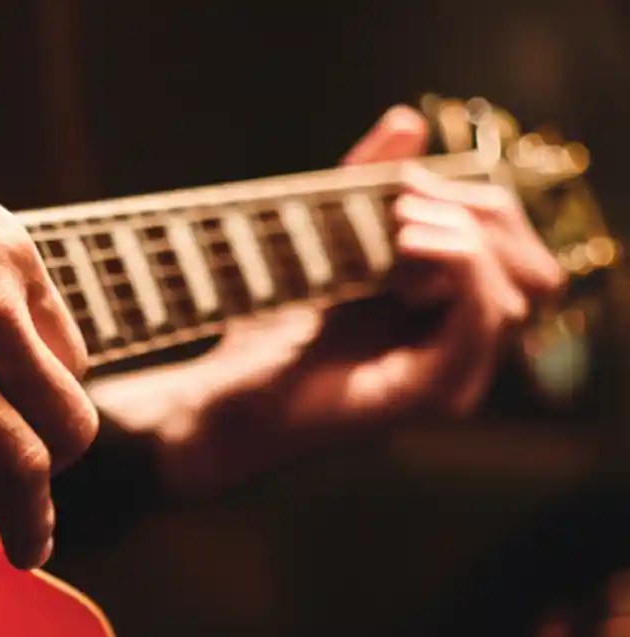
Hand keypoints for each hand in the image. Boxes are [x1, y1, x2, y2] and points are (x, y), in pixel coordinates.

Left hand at [89, 105, 564, 493]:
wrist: (222, 389)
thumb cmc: (268, 321)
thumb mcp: (325, 234)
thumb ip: (367, 180)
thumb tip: (408, 121)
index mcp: (452, 312)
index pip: (520, 248)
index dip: (478, 199)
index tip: (407, 182)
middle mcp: (464, 347)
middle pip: (537, 269)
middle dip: (484, 212)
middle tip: (406, 201)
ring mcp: (455, 374)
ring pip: (520, 292)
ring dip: (465, 237)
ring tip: (397, 226)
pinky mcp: (432, 392)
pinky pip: (486, 319)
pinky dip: (458, 268)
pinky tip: (404, 247)